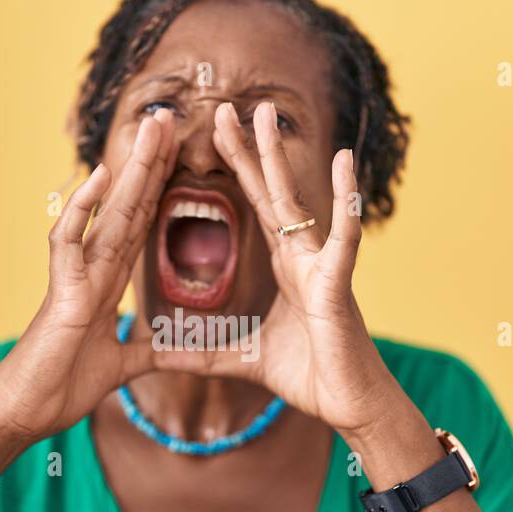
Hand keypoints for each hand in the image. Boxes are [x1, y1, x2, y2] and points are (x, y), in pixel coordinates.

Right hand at [0, 108, 179, 442]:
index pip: (141, 224)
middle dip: (152, 163)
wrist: (26, 411)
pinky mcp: (61, 291)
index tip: (180, 152)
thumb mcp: (123, 366)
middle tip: (170, 117)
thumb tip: (177, 351)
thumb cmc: (63, 385)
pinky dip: (81, 209)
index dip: (160, 188)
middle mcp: (94, 268)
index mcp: (109, 281)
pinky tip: (99, 176)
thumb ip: (149, 351)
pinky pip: (69, 242)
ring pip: (108, 212)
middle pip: (130, 206)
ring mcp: (76, 275)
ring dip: (130, 169)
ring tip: (151, 128)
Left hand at [158, 100, 406, 439]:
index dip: (238, 171)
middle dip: (249, 150)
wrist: (350, 405)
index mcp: (286, 268)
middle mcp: (303, 257)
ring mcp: (321, 266)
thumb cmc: (311, 376)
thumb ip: (206, 354)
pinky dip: (345, 200)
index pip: (255, 208)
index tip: (214, 134)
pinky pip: (342, 236)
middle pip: (270, 193)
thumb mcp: (245, 361)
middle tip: (228, 106)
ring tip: (267, 117)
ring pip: (298, 202)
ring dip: (282, 159)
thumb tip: (163, 355)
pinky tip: (344, 162)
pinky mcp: (337, 284)